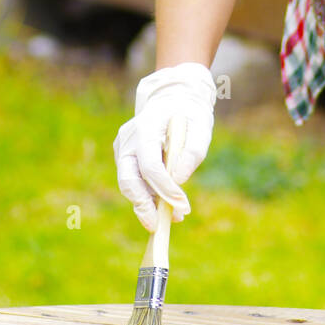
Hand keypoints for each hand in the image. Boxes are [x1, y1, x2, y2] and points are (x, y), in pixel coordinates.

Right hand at [113, 62, 216, 231]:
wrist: (173, 97)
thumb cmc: (190, 112)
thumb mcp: (201, 127)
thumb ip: (192, 152)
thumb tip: (179, 180)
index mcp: (146, 127)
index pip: (149, 165)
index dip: (164, 188)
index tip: (182, 205)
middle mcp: (128, 139)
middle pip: (128, 179)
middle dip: (143, 206)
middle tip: (159, 227)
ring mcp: (123, 147)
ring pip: (129, 184)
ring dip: (148, 205)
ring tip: (173, 217)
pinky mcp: (125, 156)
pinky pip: (134, 180)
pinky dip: (149, 196)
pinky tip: (168, 206)